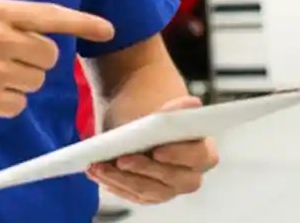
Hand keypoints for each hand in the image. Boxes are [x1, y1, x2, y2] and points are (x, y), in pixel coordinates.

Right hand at [0, 0, 114, 124]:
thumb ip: (17, 23)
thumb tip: (60, 39)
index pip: (49, 15)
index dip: (82, 22)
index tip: (109, 30)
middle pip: (49, 56)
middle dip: (34, 62)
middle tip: (4, 62)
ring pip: (37, 82)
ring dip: (20, 84)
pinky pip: (20, 105)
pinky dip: (7, 104)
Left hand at [87, 96, 219, 204]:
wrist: (132, 113)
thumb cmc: (149, 109)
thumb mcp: (158, 107)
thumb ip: (176, 110)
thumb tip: (193, 104)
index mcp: (201, 149)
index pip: (198, 156)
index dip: (178, 155)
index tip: (157, 151)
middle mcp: (190, 174)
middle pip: (173, 180)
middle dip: (144, 170)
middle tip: (121, 160)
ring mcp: (170, 187)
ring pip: (148, 191)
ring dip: (121, 179)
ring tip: (98, 167)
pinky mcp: (149, 194)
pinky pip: (132, 195)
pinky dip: (114, 184)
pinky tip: (98, 173)